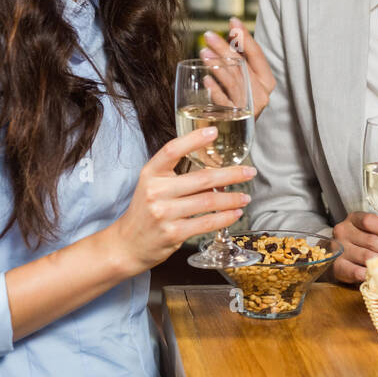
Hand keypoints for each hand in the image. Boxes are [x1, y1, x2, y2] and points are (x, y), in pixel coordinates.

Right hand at [107, 127, 255, 275]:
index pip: (172, 150)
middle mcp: (155, 191)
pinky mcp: (172, 233)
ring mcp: (163, 213)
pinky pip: (206, 223)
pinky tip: (235, 213)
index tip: (215, 132)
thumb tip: (217, 169)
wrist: (127, 244)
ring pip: (208, 201)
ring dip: (232, 198)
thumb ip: (179, 176)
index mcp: (151, 174)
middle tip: (249, 172)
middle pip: (202, 178)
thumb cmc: (146, 211)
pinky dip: (225, 218)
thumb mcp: (154, 186)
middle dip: (232, 174)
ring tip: (245, 196)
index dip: (193, 139)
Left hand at [201, 18, 274, 119]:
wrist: (240, 136)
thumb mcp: (248, 80)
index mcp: (268, 81)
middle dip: (225, 48)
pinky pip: (224, 102)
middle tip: (208, 35)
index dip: (245, 37)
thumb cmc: (244, 101)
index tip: (233, 20)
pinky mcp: (235, 119)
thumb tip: (231, 35)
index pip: (257, 55)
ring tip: (203, 52)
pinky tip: (206, 79)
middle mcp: (261, 94)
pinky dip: (215, 90)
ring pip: (232, 81)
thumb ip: (242, 61)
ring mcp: (249, 107)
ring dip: (217, 66)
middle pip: (242, 66)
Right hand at [332, 211, 377, 283]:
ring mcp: (339, 250)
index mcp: (353, 219)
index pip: (369, 221)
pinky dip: (371, 273)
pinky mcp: (337, 267)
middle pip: (371, 240)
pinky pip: (356, 272)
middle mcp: (343, 232)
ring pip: (366, 256)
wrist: (333, 254)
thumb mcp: (370, 229)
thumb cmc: (357, 240)